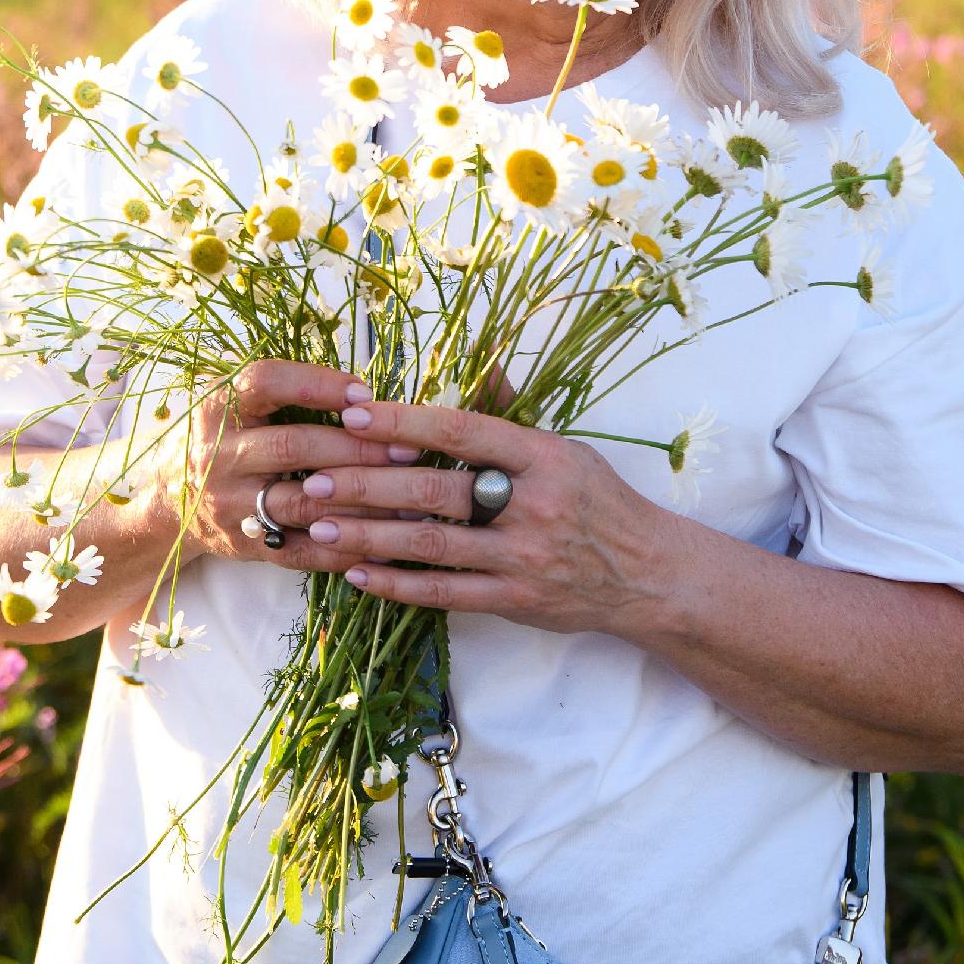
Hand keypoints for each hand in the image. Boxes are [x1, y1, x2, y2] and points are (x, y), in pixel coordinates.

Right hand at [160, 359, 418, 565]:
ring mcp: (229, 505)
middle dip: (355, 447)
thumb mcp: (233, 403)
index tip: (365, 392)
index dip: (318, 385)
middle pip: (292, 446)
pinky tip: (384, 543)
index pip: (267, 383)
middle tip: (406, 449)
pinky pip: (301, 552)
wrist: (165, 505)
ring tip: (408, 498)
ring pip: (302, 504)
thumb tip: (367, 392)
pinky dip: (345, 549)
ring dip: (360, 502)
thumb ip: (283, 391)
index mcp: (218, 407)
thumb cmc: (220, 440)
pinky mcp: (245, 546)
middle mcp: (217, 455)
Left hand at [263, 395, 678, 635]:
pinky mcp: (516, 602)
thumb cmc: (599, 502)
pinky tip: (357, 573)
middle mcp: (533, 507)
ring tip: (320, 525)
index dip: (405, 422)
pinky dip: (397, 584)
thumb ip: (512, 413)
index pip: (463, 432)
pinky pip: (445, 593)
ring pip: (432, 545)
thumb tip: (481, 362)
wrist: (649, 575)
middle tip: (314, 478)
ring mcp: (523, 559)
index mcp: (543, 457)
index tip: (354, 414)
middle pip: (437, 492)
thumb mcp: (565, 447)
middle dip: (369, 485)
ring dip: (369, 535)